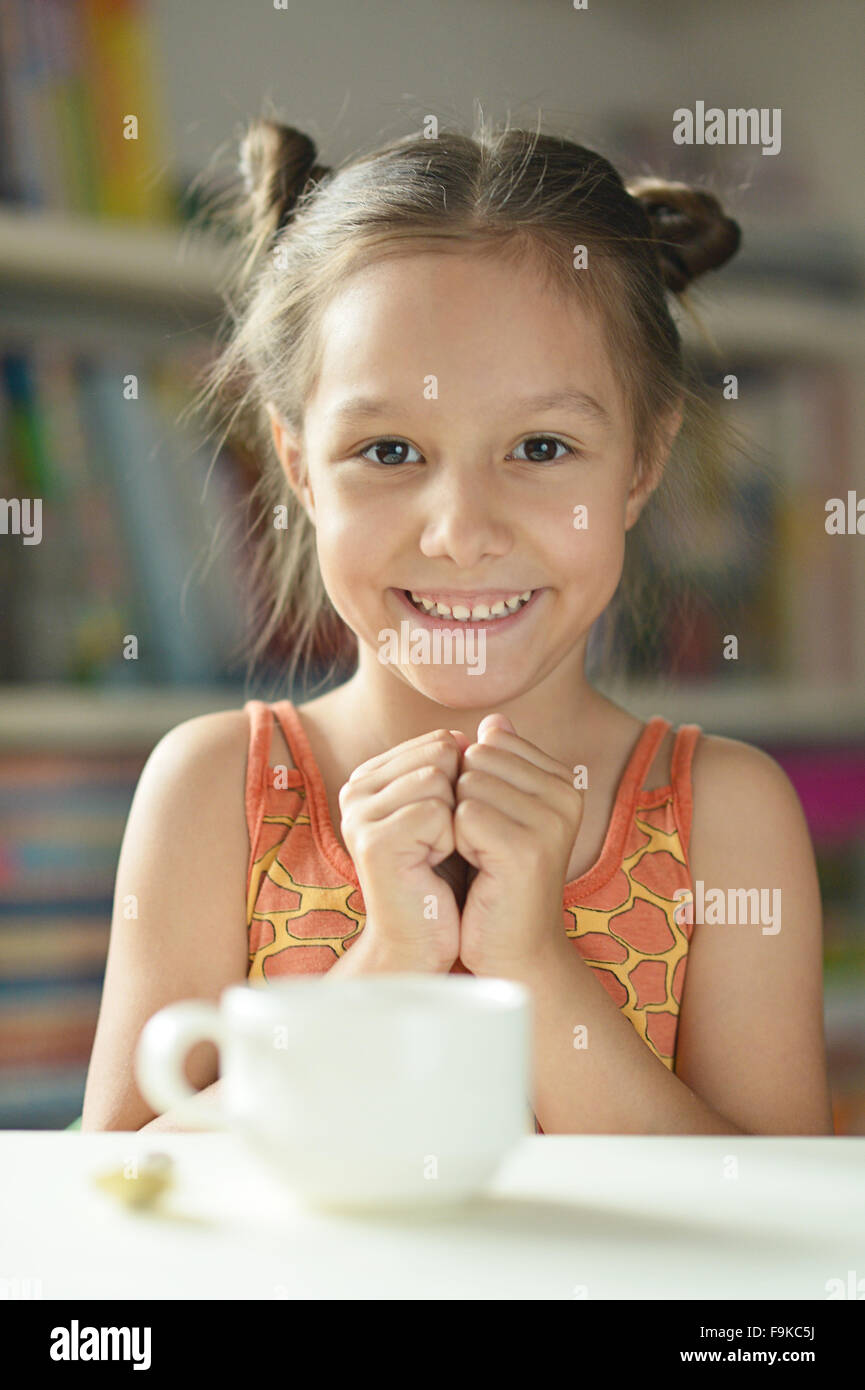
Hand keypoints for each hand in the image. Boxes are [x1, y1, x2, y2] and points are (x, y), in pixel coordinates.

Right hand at [338, 729, 466, 971]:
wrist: (426, 938)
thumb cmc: (445, 876)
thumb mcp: (455, 810)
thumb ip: (464, 764)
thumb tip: (496, 721)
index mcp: (371, 774)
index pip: (440, 741)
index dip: (462, 783)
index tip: (446, 825)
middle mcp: (356, 788)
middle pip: (440, 754)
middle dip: (459, 799)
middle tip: (442, 842)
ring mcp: (359, 813)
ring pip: (439, 780)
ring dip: (456, 822)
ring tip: (436, 854)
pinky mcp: (373, 840)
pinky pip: (437, 812)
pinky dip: (450, 842)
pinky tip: (432, 866)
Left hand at [453, 714, 583, 976]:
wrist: (512, 949)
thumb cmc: (496, 880)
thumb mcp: (500, 813)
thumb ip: (500, 765)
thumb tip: (495, 720)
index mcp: (564, 781)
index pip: (490, 742)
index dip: (472, 783)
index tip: (491, 825)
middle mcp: (567, 795)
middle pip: (476, 759)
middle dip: (462, 799)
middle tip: (483, 845)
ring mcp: (551, 821)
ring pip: (467, 785)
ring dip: (458, 824)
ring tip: (482, 858)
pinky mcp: (526, 849)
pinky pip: (463, 815)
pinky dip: (457, 843)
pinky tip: (479, 870)